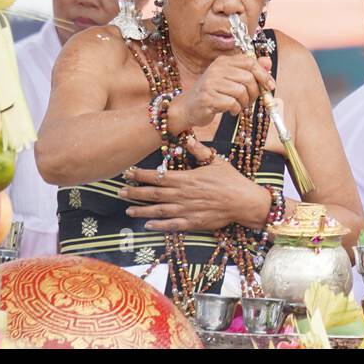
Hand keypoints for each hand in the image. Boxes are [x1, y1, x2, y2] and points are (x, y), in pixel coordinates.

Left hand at [119, 139, 268, 231]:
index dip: (140, 175)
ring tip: (128, 210)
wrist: (244, 202)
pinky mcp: (193, 223)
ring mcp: (186, 210)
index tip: (127, 173)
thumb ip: (198, 150)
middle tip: (119, 192)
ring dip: (142, 210)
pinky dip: (159, 225)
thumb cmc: (231, 180)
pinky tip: (148, 225)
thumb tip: (187, 137)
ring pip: (158, 210)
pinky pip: (172, 225)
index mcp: (186, 178)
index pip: (157, 176)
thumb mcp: (216, 161)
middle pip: (153, 194)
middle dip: (134, 193)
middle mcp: (182, 195)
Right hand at [170, 54, 273, 130]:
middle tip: (250, 100)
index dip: (263, 74)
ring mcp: (210, 83)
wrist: (189, 107)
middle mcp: (216, 69)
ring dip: (245, 102)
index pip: (250, 62)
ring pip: (241, 91)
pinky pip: (232, 103)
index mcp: (223, 62)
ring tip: (239, 106)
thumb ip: (250, 70)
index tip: (270, 86)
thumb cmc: (214, 93)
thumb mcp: (232, 79)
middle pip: (248, 78)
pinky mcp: (207, 98)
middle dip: (255, 92)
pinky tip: (231, 110)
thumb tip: (268, 62)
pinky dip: (236, 109)